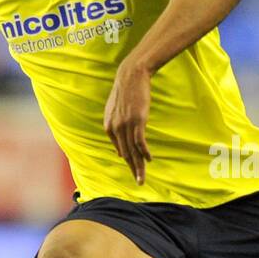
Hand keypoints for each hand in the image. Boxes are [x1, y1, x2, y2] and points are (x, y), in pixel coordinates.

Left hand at [103, 57, 151, 184]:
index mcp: (109, 126)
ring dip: (138, 166)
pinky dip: (144, 152)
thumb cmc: (126, 92)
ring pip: (132, 151)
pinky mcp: (137, 121)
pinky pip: (140, 142)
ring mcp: (126, 125)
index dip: (127, 160)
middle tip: (139, 182)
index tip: (135, 169)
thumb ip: (115, 128)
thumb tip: (119, 150)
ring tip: (142, 178)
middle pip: (125, 153)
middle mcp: (115, 128)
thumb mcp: (116, 110)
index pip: (119, 149)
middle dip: (133, 169)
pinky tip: (149, 160)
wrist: (131, 75)